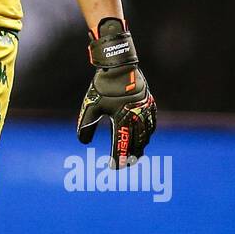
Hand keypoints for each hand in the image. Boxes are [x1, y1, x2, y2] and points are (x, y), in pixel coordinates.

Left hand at [76, 17, 156, 167]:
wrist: (119, 66)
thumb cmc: (103, 86)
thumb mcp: (91, 106)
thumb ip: (86, 125)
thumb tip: (82, 142)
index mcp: (121, 120)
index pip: (120, 146)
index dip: (117, 159)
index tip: (113, 167)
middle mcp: (135, 118)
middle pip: (136, 145)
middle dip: (130, 157)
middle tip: (125, 165)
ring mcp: (145, 112)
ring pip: (146, 136)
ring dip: (141, 147)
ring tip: (136, 156)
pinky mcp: (149, 104)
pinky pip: (152, 124)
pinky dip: (148, 134)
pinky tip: (145, 138)